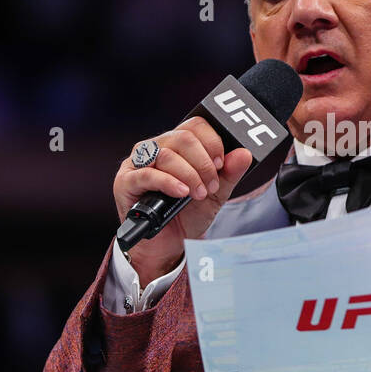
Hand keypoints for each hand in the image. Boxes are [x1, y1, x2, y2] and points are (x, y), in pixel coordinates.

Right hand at [112, 117, 253, 284]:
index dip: (212, 142)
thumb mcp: (215, 194)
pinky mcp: (126, 181)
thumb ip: (230, 174)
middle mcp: (157, 148)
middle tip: (211, 186)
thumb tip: (244, 154)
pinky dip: (168, 182)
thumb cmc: (187, 215)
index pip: (196, 126)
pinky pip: (147, 174)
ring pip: (167, 154)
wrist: (169, 245)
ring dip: (189, 175)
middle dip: (203, 163)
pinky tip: (181, 192)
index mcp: (178, 145)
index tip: (221, 164)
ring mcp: (139, 162)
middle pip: (183, 138)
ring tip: (198, 194)